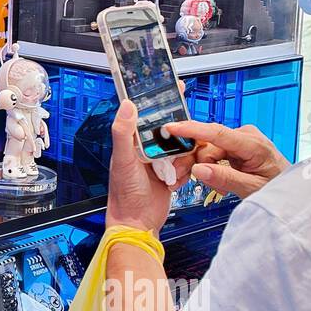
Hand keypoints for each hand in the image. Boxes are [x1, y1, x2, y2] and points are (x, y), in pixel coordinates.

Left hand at [105, 100, 192, 235]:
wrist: (137, 223)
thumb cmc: (124, 194)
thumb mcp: (123, 160)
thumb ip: (124, 133)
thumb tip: (127, 105)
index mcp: (132, 141)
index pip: (147, 114)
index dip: (160, 100)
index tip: (176, 88)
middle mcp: (146, 149)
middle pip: (170, 129)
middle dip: (180, 134)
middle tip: (184, 139)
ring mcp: (160, 161)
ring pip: (182, 147)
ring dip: (183, 158)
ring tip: (171, 172)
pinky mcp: (171, 174)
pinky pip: (187, 164)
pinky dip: (185, 172)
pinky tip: (174, 182)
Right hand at [163, 121, 289, 198]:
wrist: (291, 190)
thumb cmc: (278, 188)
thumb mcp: (252, 189)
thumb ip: (225, 179)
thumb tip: (198, 169)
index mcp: (254, 144)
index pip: (217, 133)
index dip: (192, 130)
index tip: (171, 128)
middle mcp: (245, 136)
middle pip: (207, 143)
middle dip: (194, 160)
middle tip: (180, 178)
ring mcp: (240, 140)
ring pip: (208, 149)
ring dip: (203, 167)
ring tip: (212, 187)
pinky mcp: (236, 146)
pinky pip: (214, 153)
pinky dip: (210, 167)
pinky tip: (217, 180)